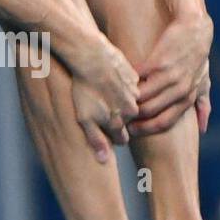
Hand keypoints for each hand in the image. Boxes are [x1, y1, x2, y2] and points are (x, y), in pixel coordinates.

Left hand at [72, 39, 138, 162]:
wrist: (91, 58)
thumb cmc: (84, 89)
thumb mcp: (85, 119)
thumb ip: (96, 140)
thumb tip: (103, 160)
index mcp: (119, 123)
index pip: (121, 138)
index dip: (112, 136)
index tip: (104, 130)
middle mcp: (131, 110)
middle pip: (127, 122)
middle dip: (117, 118)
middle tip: (102, 108)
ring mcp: (134, 93)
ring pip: (129, 103)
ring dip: (120, 101)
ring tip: (104, 93)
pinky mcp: (133, 77)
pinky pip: (130, 86)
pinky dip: (122, 85)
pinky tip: (109, 80)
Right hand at [131, 12, 212, 136]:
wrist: (194, 27)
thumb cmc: (198, 55)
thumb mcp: (204, 81)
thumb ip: (203, 104)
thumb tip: (203, 128)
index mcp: (188, 97)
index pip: (164, 122)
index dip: (146, 129)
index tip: (132, 132)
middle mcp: (180, 90)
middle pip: (151, 112)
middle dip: (133, 118)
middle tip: (119, 119)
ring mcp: (169, 76)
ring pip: (142, 98)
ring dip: (128, 101)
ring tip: (116, 101)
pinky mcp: (158, 62)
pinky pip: (138, 79)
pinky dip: (127, 82)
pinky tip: (119, 81)